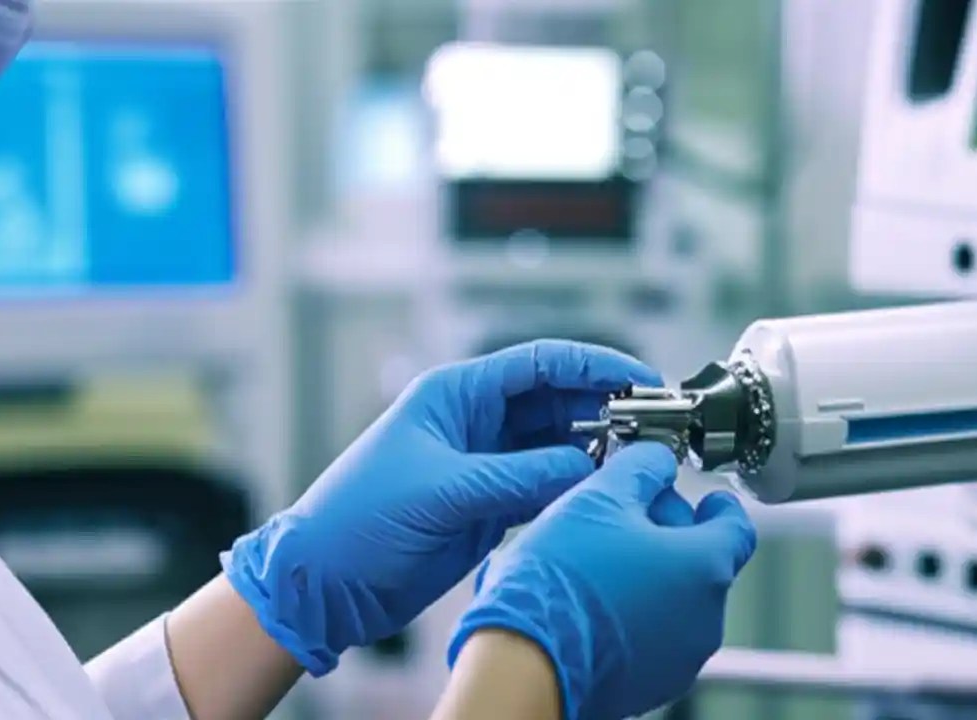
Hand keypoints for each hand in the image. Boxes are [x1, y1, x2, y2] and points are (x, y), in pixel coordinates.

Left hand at [222, 340, 660, 675]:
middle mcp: (474, 422)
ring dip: (593, 451)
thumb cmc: (358, 521)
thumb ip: (517, 477)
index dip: (593, 365)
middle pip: (555, 401)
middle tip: (652, 426)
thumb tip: (583, 465)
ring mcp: (484, 464)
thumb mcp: (442, 491)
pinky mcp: (488, 505)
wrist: (324, 584)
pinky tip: (599, 494)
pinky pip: (545, 486)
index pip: (539, 364)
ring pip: (555, 445)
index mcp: (455, 395)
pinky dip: (573, 489)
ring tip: (635, 461)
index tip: (640, 378)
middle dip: (603, 409)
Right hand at [448, 443, 757, 719]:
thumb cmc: (564, 581)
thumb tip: (656, 461)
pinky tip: (591, 602)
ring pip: (675, 601)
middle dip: (669, 536)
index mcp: (704, 567)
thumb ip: (641, 468)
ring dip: (649, 577)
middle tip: (625, 520)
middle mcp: (704, 618)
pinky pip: (652, 636)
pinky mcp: (648, 683)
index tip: (708, 502)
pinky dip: (633, 614)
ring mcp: (678, 656)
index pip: (736, 528)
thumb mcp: (600, 497)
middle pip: (702, 562)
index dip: (719, 508)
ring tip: (598, 564)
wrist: (526, 659)